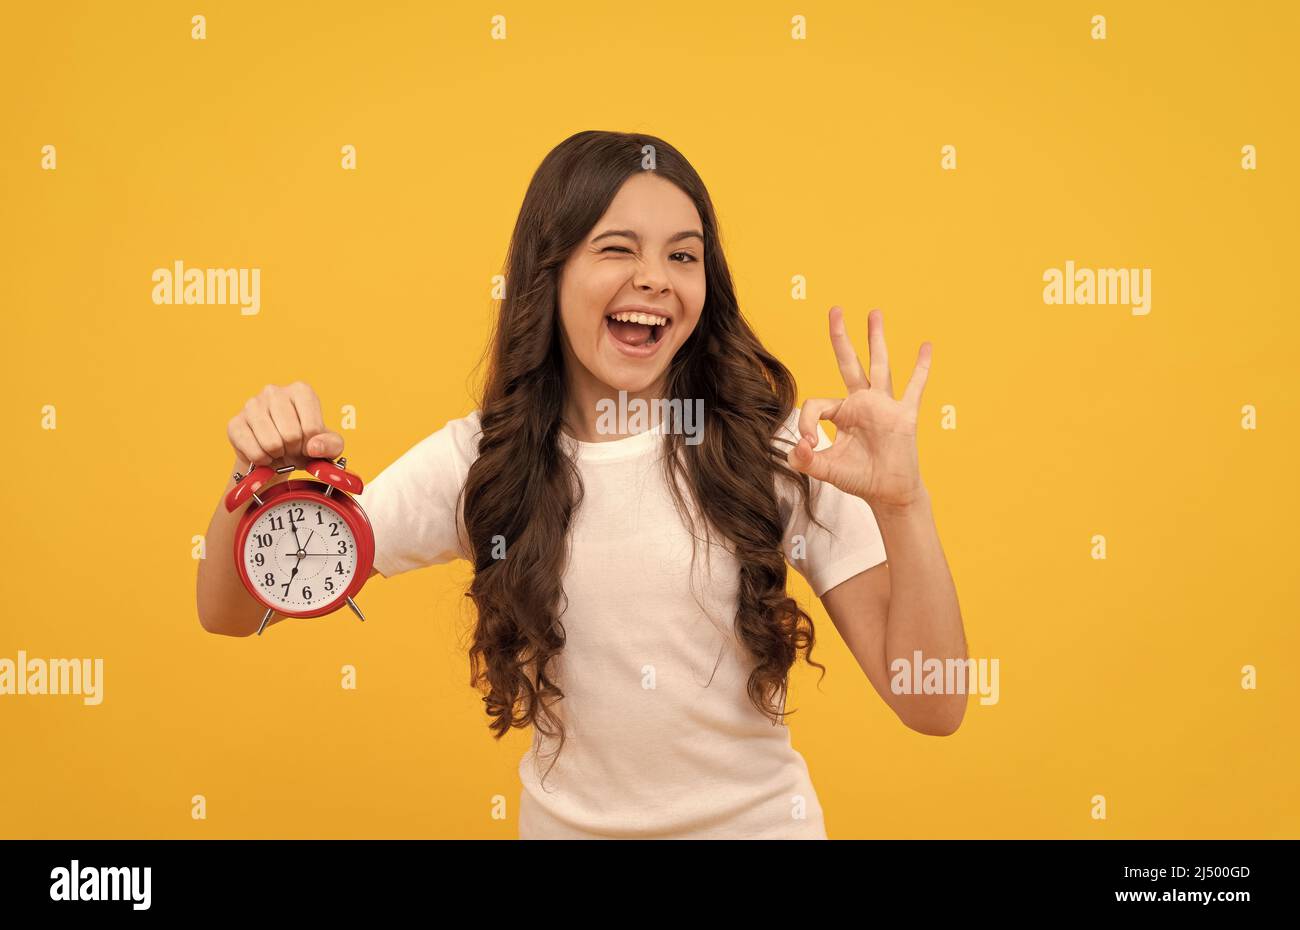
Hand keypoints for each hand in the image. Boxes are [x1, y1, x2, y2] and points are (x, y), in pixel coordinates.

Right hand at [227, 381, 344, 471]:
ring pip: (271, 443)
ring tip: (278, 449)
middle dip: (294, 449)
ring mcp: (251, 405)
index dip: (312, 445)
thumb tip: (314, 447)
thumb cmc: (305, 444)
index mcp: (301, 390)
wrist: (277, 454)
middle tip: (291, 447)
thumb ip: (331, 445)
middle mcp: (274, 391)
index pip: (312, 428)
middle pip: (291, 435)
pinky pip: (254, 452)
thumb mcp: (328, 445)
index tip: (307, 443)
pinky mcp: (235, 423)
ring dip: (278, 455)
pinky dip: (262, 460)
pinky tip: (264, 453)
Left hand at [787, 307, 931, 512]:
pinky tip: (926, 347)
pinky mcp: (904, 415)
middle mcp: (861, 403)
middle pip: (849, 363)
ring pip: (880, 366)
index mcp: (841, 413)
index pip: (816, 404)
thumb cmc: (859, 478)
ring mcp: (884, 406)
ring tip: (874, 313)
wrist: (888, 492)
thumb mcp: (827, 470)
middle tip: (835, 310)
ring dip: (877, 339)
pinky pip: (914, 388)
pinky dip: (921, 368)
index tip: (808, 444)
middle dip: (841, 337)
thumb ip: (807, 461)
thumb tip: (795, 450)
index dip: (805, 422)